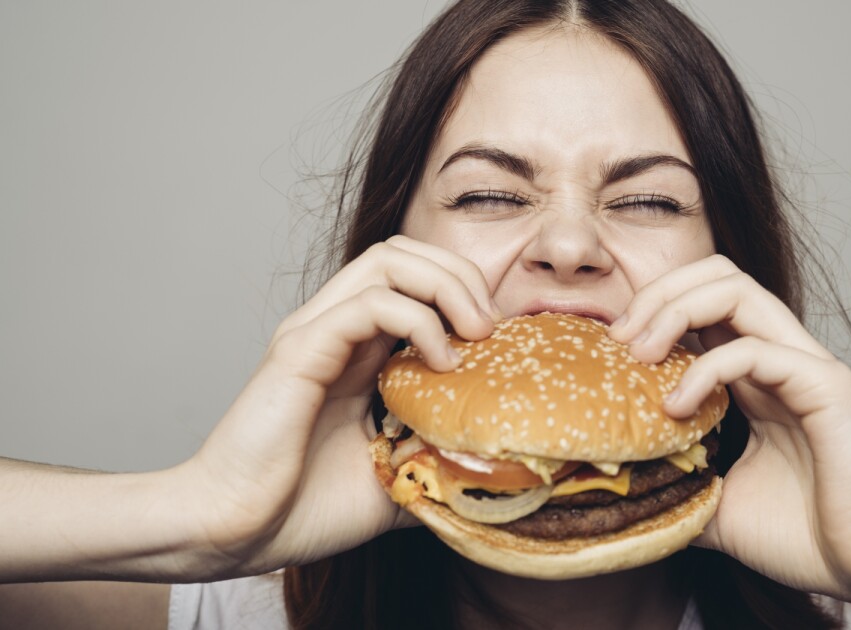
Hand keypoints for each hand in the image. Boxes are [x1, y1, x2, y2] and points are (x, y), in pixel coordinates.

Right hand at [177, 235, 499, 577]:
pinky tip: (440, 362)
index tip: (500, 342)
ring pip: (388, 259)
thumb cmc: (300, 509)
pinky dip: (417, 320)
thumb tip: (489, 467)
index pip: (414, 278)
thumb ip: (434, 460)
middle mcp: (334, 329)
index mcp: (355, 350)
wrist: (233, 535)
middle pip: (406, 252)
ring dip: (446, 285)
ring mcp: (314, 334)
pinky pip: (368, 304)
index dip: (465, 292)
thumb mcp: (393, 481)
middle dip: (462, 276)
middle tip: (492, 329)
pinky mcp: (300, 352)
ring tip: (476, 334)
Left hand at [608, 255, 850, 605]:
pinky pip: (755, 349)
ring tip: (639, 354)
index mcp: (758, 375)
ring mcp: (806, 366)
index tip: (610, 351)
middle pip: (717, 274)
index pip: (704, 302)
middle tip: (618, 340)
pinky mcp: (825, 386)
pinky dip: (705, 369)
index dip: (652, 309)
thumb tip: (622, 492)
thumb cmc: (805, 535)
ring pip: (736, 289)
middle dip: (658, 293)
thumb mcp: (717, 504)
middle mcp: (782, 356)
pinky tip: (676, 406)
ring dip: (675, 310)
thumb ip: (678, 483)